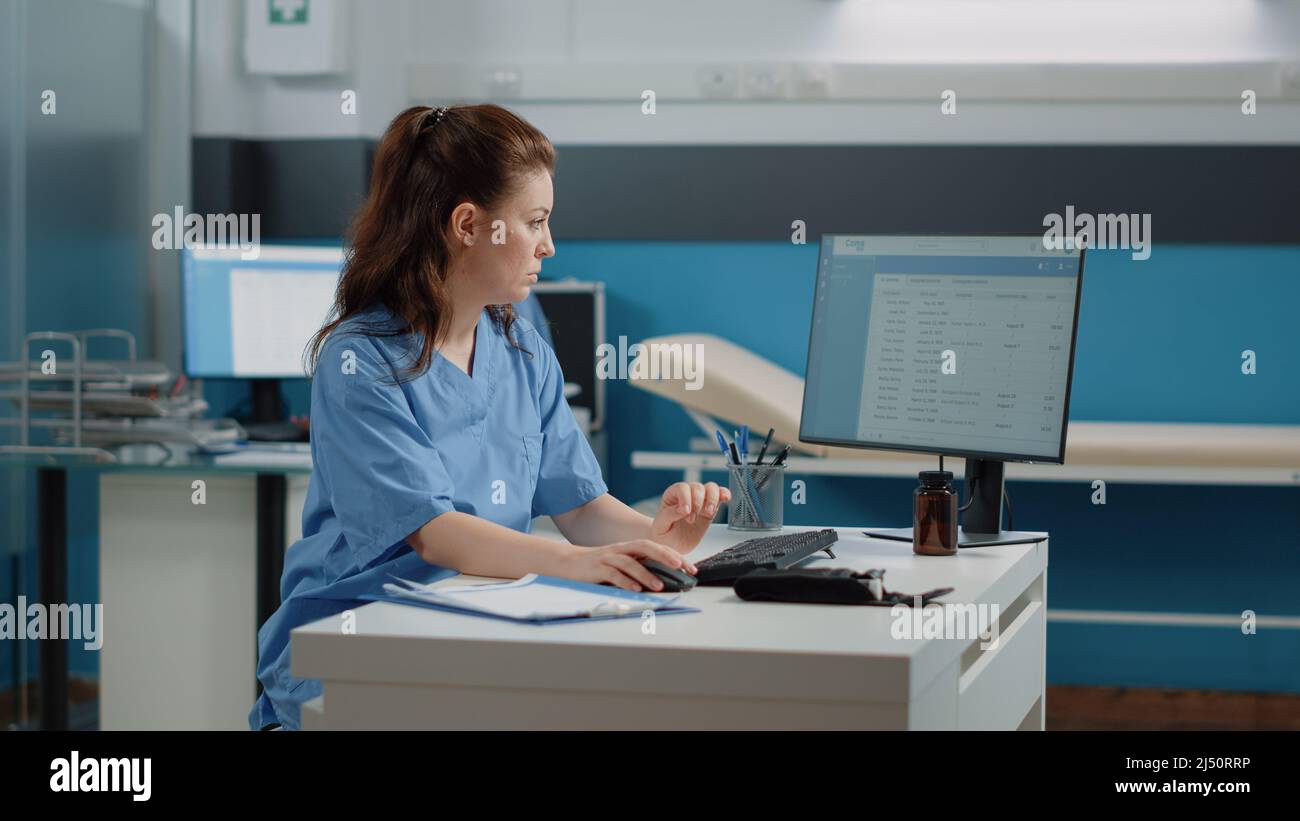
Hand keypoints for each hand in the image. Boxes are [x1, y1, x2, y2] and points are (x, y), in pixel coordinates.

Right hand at [555, 540, 697, 592]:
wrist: (567, 562)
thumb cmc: (597, 565)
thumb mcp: (620, 563)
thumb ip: (638, 567)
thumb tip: (663, 579)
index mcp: (629, 548)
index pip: (656, 547)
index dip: (674, 555)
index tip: (690, 567)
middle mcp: (621, 550)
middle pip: (646, 547)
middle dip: (666, 556)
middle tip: (681, 567)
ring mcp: (608, 558)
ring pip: (630, 562)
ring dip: (646, 574)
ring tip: (659, 585)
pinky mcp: (596, 568)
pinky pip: (613, 574)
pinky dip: (625, 582)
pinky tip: (635, 589)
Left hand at [650, 481, 729, 553]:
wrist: (672, 547)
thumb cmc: (663, 536)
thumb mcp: (660, 526)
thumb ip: (668, 515)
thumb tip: (682, 508)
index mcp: (671, 496)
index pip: (681, 488)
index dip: (685, 498)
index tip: (686, 512)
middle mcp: (686, 495)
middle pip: (698, 487)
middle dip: (698, 502)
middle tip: (691, 520)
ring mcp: (699, 502)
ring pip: (711, 488)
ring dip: (712, 499)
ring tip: (708, 512)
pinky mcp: (710, 510)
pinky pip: (720, 497)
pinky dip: (724, 495)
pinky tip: (725, 499)